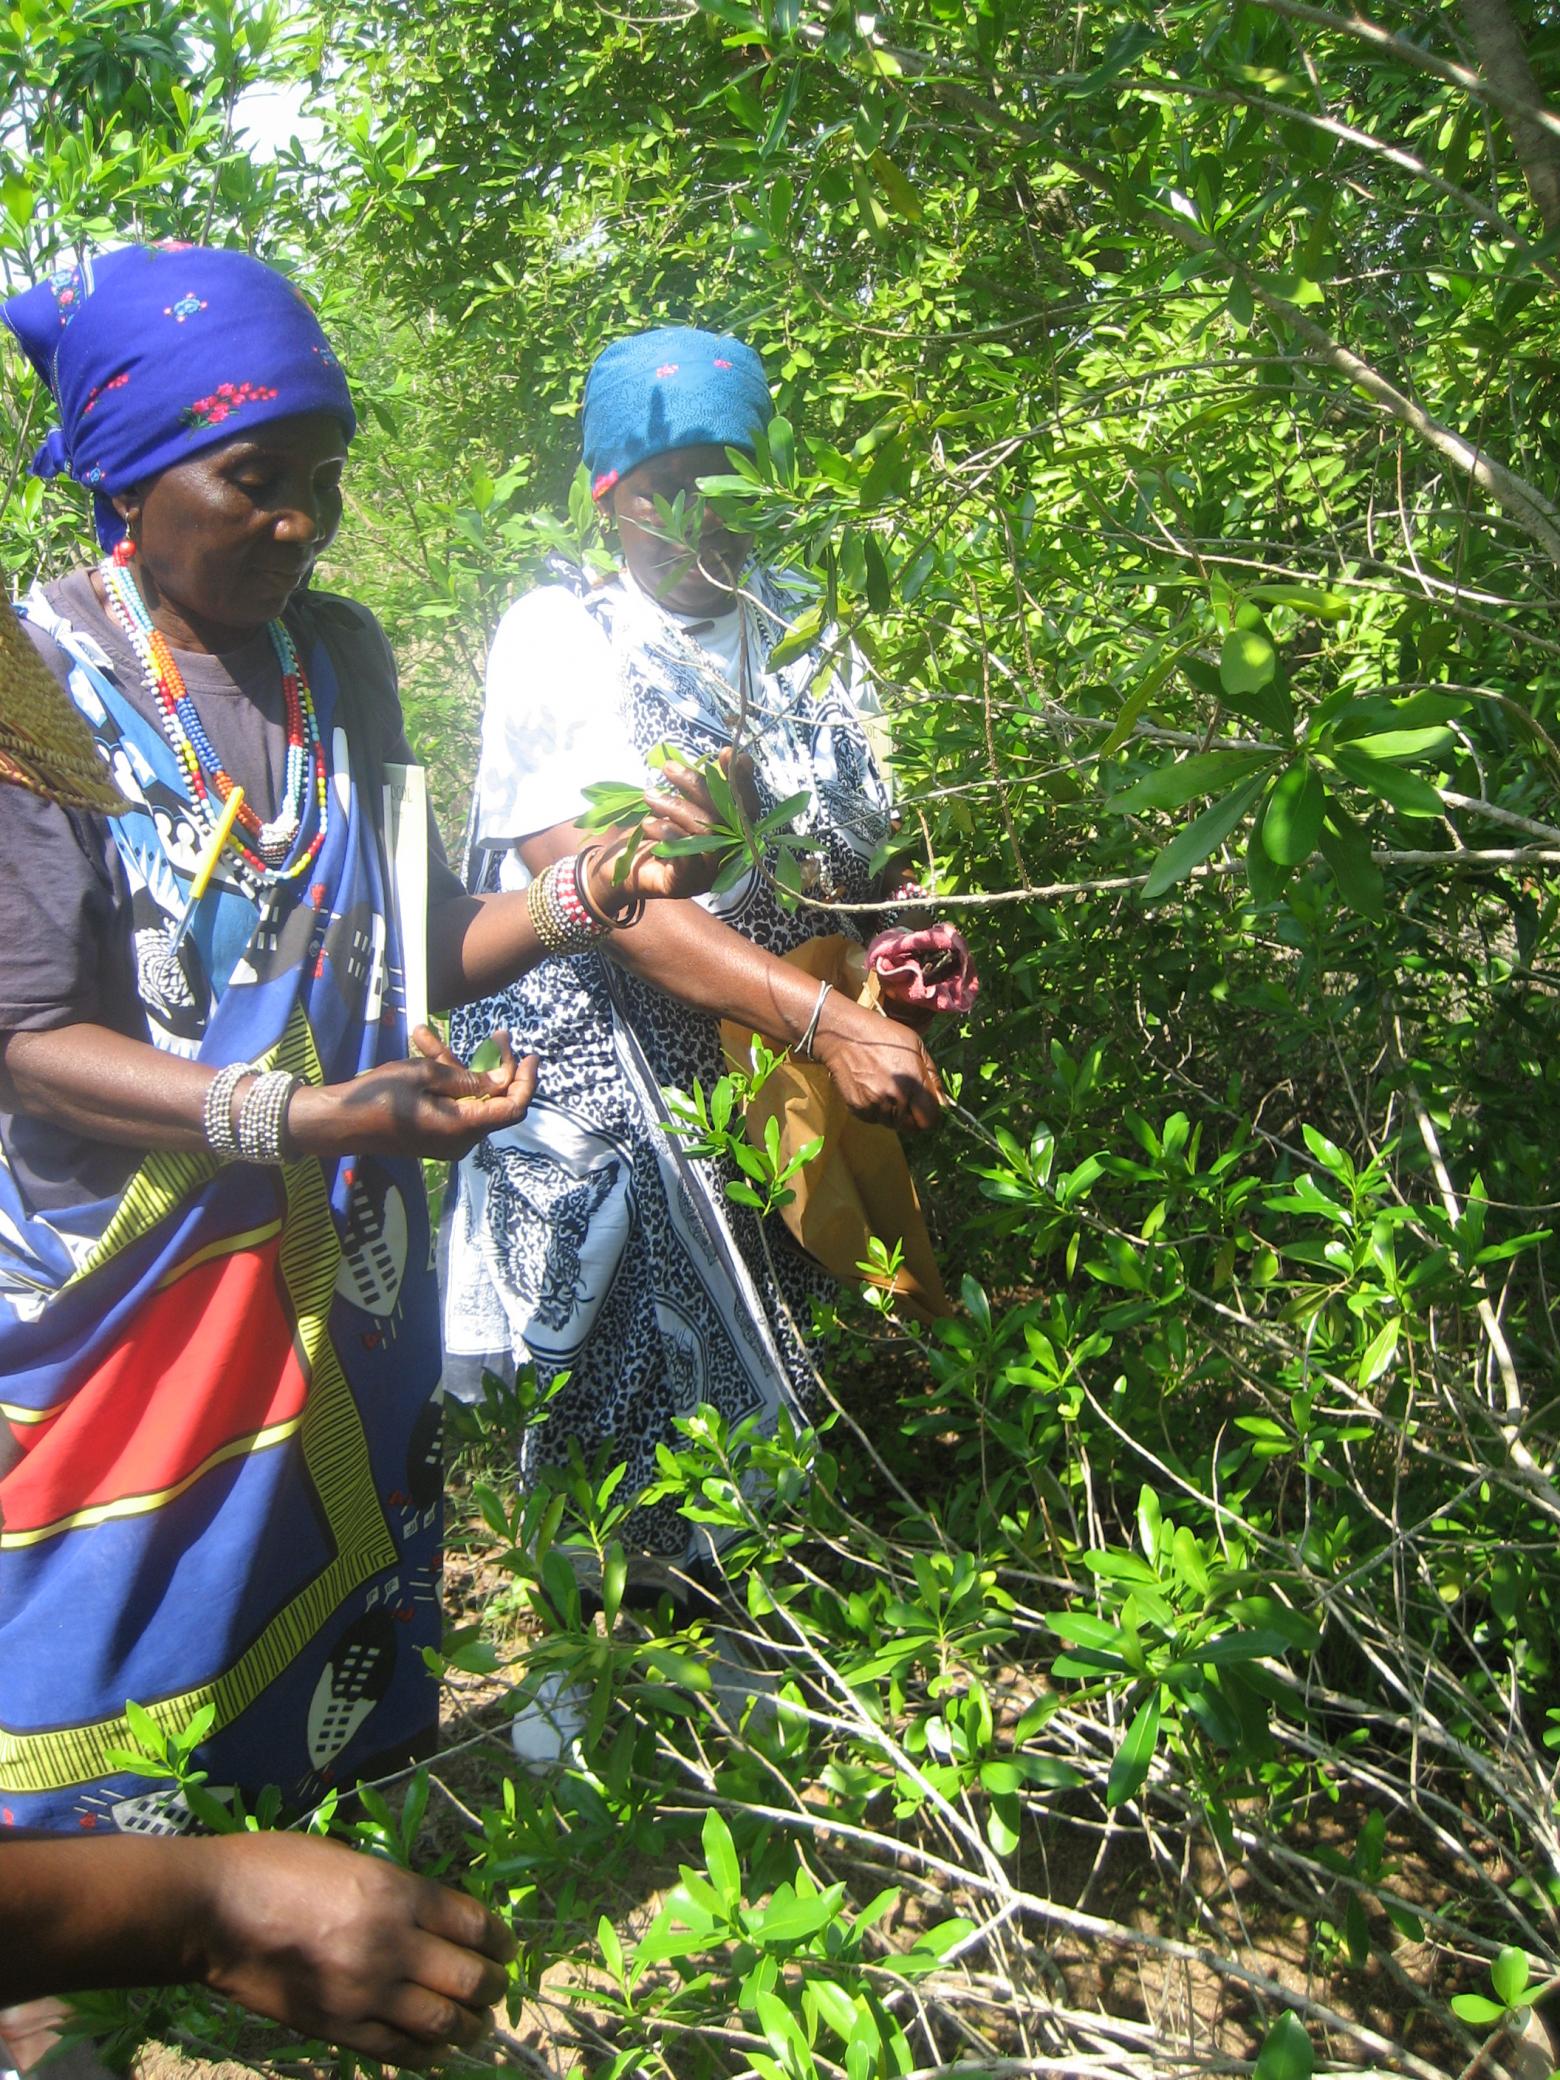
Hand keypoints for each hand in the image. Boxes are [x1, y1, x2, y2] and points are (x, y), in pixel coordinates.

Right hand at [193, 1833, 514, 2066]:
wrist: (214, 1912)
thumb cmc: (279, 1868)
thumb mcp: (352, 1861)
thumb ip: (398, 1892)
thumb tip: (437, 1920)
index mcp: (396, 1892)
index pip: (473, 1924)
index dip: (499, 1940)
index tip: (505, 1949)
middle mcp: (390, 1943)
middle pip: (467, 1977)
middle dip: (492, 1986)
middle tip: (496, 1989)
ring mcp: (364, 1991)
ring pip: (441, 2021)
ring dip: (470, 2025)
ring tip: (477, 2025)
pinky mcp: (337, 2027)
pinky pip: (398, 2050)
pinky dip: (427, 2054)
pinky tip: (439, 2050)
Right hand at [289, 1025, 537, 1159]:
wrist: (337, 1122)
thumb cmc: (378, 1095)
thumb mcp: (424, 1075)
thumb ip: (466, 1078)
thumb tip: (501, 1081)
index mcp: (463, 1128)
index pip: (513, 1109)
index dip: (526, 1082)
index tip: (530, 1055)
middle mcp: (460, 1139)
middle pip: (494, 1100)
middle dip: (493, 1066)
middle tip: (496, 1035)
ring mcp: (446, 1138)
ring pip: (468, 1096)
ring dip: (454, 1064)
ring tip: (426, 1033)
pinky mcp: (433, 1131)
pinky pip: (450, 1103)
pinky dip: (440, 1077)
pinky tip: (420, 1041)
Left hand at [586, 748, 753, 907]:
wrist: (620, 868)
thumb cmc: (654, 830)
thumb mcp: (678, 803)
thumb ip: (697, 787)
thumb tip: (717, 755)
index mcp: (731, 834)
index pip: (747, 804)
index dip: (741, 779)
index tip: (726, 752)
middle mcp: (728, 855)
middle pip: (727, 815)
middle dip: (697, 785)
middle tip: (668, 768)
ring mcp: (711, 872)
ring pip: (706, 831)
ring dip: (675, 807)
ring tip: (649, 796)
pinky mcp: (688, 883)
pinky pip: (687, 855)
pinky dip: (667, 833)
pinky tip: (648, 825)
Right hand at [812, 995, 944, 1131]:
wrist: (845, 1035)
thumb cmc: (884, 1036)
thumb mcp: (917, 1046)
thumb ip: (932, 1077)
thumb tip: (943, 1102)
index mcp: (914, 1083)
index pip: (930, 1120)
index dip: (930, 1116)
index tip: (925, 1109)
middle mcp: (896, 1099)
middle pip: (911, 1127)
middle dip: (911, 1117)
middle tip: (904, 1099)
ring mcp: (875, 1106)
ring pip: (891, 1124)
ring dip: (891, 1113)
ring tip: (883, 1089)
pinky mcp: (858, 1109)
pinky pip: (872, 1119)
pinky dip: (874, 1110)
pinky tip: (870, 1090)